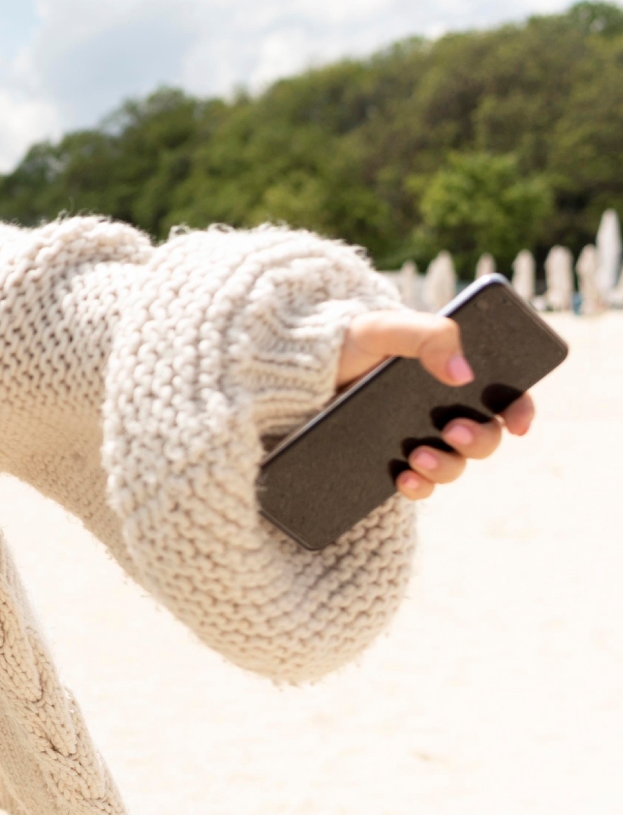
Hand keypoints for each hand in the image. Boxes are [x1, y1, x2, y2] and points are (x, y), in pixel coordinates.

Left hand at [336, 309, 536, 500]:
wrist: (293, 376)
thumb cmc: (345, 344)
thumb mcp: (381, 327)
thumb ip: (428, 336)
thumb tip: (464, 374)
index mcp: (450, 373)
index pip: (503, 395)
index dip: (520, 410)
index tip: (517, 423)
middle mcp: (442, 410)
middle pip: (485, 436)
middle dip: (478, 440)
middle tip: (452, 432)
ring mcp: (419, 439)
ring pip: (454, 465)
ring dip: (446, 467)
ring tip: (418, 457)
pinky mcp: (392, 462)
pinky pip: (418, 486)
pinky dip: (418, 487)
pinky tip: (403, 480)